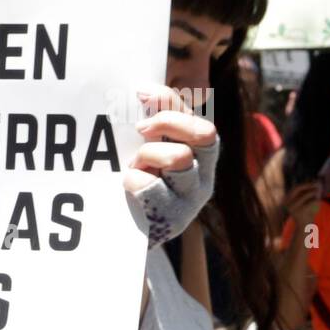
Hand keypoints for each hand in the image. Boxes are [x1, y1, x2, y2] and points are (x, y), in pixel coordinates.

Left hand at [124, 84, 219, 247]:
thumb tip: (146, 89)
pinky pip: (149, 183)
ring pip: (180, 156)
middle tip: (141, 130)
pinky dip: (133, 178)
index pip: (199, 118)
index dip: (172, 101)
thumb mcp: (151, 154)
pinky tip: (126, 183)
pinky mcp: (169, 218)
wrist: (125, 240)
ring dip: (149, 154)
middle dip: (168, 122)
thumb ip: (156, 126)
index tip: (140, 92)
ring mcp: (189, 199)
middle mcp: (203, 177)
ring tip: (134, 165)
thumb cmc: (140, 190)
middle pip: (204, 133)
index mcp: (202, 158)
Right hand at [283, 181, 320, 230]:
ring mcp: (293, 207)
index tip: (314, 182)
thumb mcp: (305, 203)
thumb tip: (314, 183)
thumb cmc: (306, 214)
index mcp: (286, 201)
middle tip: (318, 184)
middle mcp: (287, 203)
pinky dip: (317, 201)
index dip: (305, 184)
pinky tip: (318, 203)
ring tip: (319, 197)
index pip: (295, 189)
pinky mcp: (300, 211)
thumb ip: (307, 194)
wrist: (304, 228)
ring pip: (306, 195)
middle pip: (298, 189)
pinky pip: (311, 201)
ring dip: (314, 194)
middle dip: (308, 185)